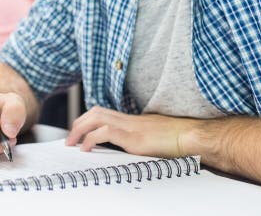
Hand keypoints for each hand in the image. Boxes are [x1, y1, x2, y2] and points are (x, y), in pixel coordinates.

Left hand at [65, 106, 200, 156]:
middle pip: (96, 111)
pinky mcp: (133, 137)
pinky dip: (91, 139)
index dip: (89, 119)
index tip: (79, 130)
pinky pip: (105, 133)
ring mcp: (130, 126)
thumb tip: (132, 146)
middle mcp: (129, 120)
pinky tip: (86, 149)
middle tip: (69, 137)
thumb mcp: (154, 137)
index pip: (104, 112)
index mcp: (133, 120)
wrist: (191, 137)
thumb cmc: (178, 139)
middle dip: (79, 122)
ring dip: (80, 129)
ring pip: (96, 118)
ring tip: (72, 142)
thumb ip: (141, 138)